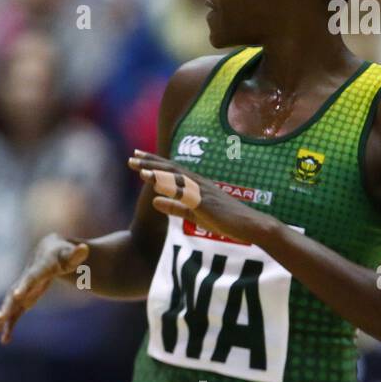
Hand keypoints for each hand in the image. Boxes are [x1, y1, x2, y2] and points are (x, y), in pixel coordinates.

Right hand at [0, 234, 89, 344]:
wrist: (48, 251)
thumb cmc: (62, 254)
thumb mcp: (71, 255)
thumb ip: (76, 254)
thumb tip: (84, 249)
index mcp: (39, 267)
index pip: (32, 277)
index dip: (25, 286)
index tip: (17, 295)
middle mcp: (27, 278)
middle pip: (16, 293)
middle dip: (8, 306)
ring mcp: (23, 288)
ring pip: (11, 303)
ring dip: (4, 316)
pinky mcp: (24, 298)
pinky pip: (15, 312)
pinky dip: (10, 325)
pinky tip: (5, 339)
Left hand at [128, 149, 268, 244]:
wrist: (249, 225)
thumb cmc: (224, 219)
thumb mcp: (194, 214)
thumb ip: (174, 207)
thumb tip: (154, 202)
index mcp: (195, 185)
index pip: (171, 170)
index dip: (153, 162)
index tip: (137, 156)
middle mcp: (198, 183)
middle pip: (171, 169)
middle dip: (150, 163)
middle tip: (131, 157)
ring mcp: (202, 191)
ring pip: (176, 178)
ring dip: (157, 172)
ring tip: (139, 168)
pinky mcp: (205, 202)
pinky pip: (185, 194)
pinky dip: (170, 188)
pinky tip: (157, 186)